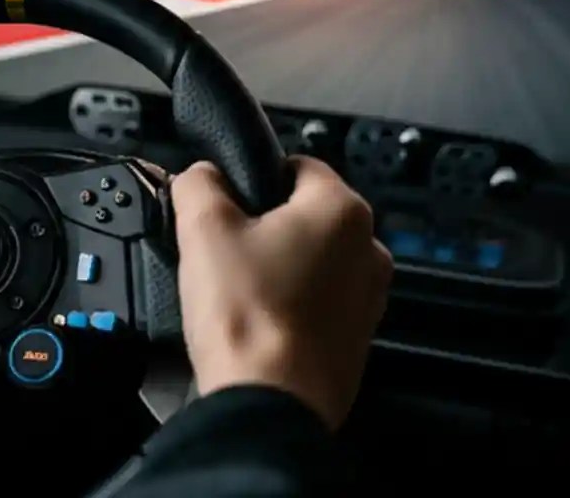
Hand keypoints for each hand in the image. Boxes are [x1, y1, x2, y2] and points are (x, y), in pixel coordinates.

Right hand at [172, 157, 392, 429]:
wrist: (269, 404)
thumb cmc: (245, 313)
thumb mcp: (203, 230)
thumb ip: (199, 185)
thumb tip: (202, 175)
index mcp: (343, 209)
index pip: (295, 165)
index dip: (252, 180)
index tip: (224, 209)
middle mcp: (370, 249)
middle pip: (305, 217)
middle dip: (265, 229)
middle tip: (225, 256)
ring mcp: (370, 298)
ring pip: (312, 262)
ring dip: (280, 270)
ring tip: (241, 296)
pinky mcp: (359, 339)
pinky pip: (319, 305)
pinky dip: (292, 307)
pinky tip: (260, 325)